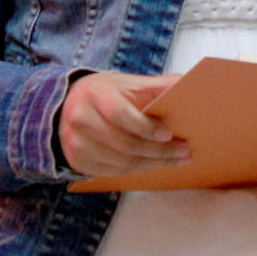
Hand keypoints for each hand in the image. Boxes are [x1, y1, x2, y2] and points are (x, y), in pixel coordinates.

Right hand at [55, 71, 187, 177]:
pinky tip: (154, 165)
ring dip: (152, 164)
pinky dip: (137, 170)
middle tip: (184, 151)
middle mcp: (80, 120)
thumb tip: (187, 84)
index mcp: (95, 95)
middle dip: (158, 151)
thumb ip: (155, 85)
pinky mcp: (78, 161)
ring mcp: (76, 144)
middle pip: (123, 143)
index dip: (145, 127)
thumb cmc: (106, 93)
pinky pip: (113, 172)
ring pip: (120, 162)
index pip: (120, 114)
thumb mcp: (127, 83)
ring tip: (176, 160)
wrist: (69, 106)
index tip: (168, 134)